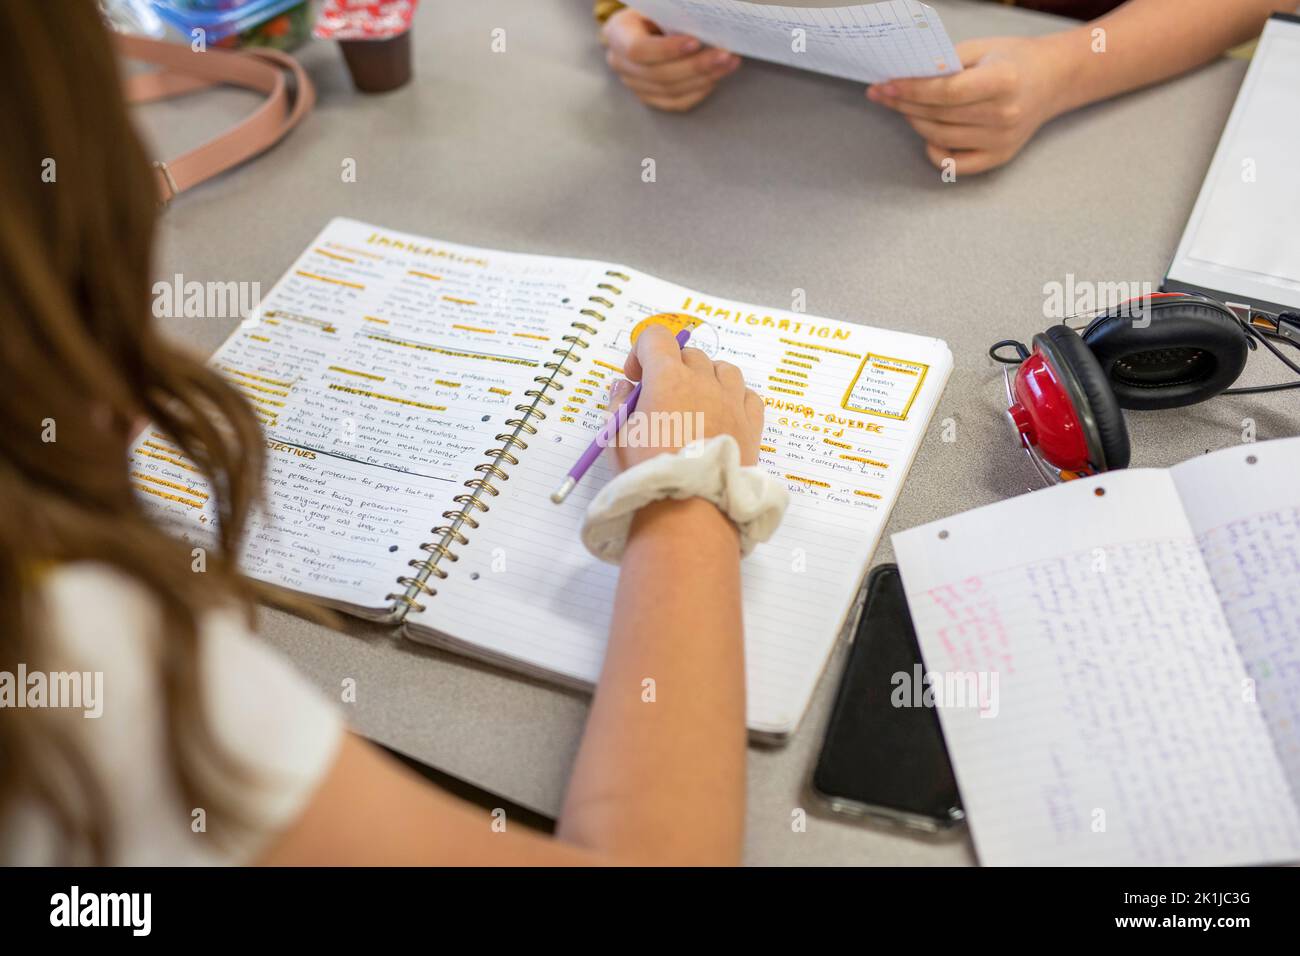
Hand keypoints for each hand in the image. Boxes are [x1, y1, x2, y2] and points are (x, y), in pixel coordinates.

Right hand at [601, 8, 740, 111]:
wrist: (642, 27)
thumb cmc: (653, 11)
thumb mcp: (659, 6)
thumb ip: (675, 12)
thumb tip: (706, 18)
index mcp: (618, 35)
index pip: (638, 50)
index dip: (667, 50)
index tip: (695, 41)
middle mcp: (620, 64)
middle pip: (659, 75)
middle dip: (696, 66)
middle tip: (725, 55)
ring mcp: (634, 85)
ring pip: (671, 91)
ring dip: (704, 78)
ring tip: (728, 64)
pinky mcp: (649, 98)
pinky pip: (676, 102)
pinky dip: (699, 91)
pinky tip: (716, 77)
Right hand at [609, 324, 763, 471]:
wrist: (689, 508)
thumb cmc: (648, 473)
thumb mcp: (616, 438)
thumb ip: (618, 404)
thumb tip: (624, 386)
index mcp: (668, 378)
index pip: (656, 337)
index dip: (641, 352)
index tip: (635, 377)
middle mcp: (703, 382)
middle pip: (688, 355)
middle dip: (672, 369)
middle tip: (661, 399)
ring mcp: (731, 401)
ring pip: (722, 370)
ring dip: (706, 379)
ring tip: (694, 405)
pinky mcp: (751, 424)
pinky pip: (747, 395)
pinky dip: (734, 398)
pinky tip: (721, 415)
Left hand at [866, 35, 1070, 174]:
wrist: (1052, 80)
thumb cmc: (1014, 61)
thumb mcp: (983, 49)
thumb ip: (947, 62)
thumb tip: (907, 77)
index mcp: (1003, 81)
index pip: (945, 92)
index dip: (911, 90)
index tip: (886, 85)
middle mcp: (1004, 115)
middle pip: (939, 115)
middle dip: (904, 104)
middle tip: (884, 94)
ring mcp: (1002, 140)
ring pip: (940, 137)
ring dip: (915, 122)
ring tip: (904, 107)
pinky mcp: (999, 157)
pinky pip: (954, 165)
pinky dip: (934, 151)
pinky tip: (928, 135)